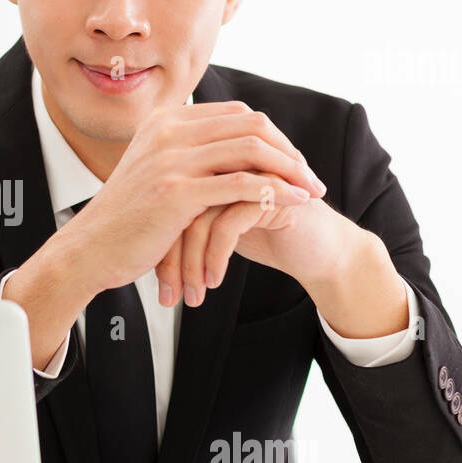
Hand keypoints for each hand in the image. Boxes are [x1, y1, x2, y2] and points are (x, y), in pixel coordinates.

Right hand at [60, 100, 325, 300]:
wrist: (89, 249)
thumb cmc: (124, 220)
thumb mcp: (150, 172)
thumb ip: (181, 155)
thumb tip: (223, 151)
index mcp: (164, 123)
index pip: (237, 115)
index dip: (272, 136)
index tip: (291, 162)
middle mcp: (168, 132)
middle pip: (251, 126)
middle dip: (289, 150)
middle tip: (310, 176)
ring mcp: (171, 160)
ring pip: (251, 150)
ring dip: (290, 170)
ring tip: (310, 191)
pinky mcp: (177, 192)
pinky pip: (241, 184)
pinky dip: (275, 192)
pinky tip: (294, 205)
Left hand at [167, 182, 353, 307]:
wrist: (320, 251)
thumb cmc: (266, 239)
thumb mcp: (217, 231)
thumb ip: (185, 223)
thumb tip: (141, 245)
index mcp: (210, 168)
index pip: (166, 201)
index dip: (157, 244)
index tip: (155, 284)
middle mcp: (227, 165)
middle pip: (178, 206)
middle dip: (169, 256)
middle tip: (166, 295)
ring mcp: (249, 175)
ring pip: (200, 215)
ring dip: (192, 263)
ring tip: (191, 296)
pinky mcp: (271, 193)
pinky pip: (227, 224)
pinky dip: (215, 256)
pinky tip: (214, 281)